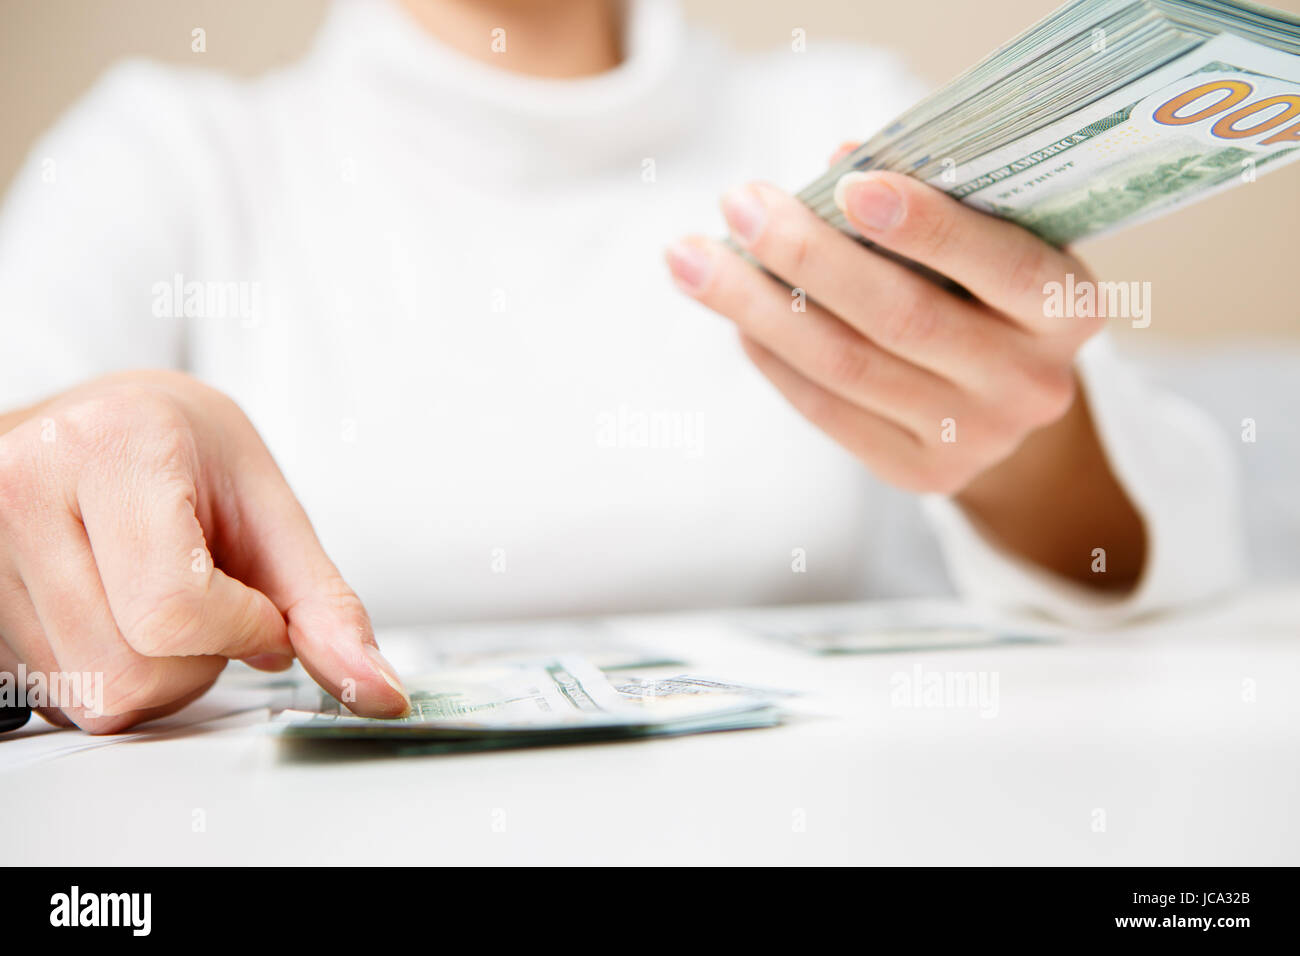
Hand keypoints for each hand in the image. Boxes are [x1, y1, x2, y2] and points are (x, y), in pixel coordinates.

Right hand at [0, 371, 409, 731]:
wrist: (103, 421)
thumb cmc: (185, 452)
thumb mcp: (268, 506)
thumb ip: (324, 603)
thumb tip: (373, 688)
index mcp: (108, 447)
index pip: (173, 610)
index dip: (241, 629)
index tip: (261, 607)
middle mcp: (22, 491)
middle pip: (129, 671)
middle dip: (202, 660)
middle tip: (211, 600)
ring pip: (94, 697)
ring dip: (159, 674)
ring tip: (163, 601)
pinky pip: (60, 699)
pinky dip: (113, 676)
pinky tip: (120, 616)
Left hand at [666, 169, 1103, 495]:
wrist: (1010, 400)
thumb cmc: (990, 293)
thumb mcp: (989, 240)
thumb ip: (931, 201)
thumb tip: (838, 163)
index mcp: (1067, 309)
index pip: (1000, 266)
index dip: (926, 227)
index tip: (848, 182)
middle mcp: (1031, 384)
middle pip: (901, 318)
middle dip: (809, 256)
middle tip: (740, 204)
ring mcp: (976, 438)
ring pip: (846, 367)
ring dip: (758, 308)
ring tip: (695, 259)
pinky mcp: (923, 475)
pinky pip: (828, 411)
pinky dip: (773, 357)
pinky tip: (735, 316)